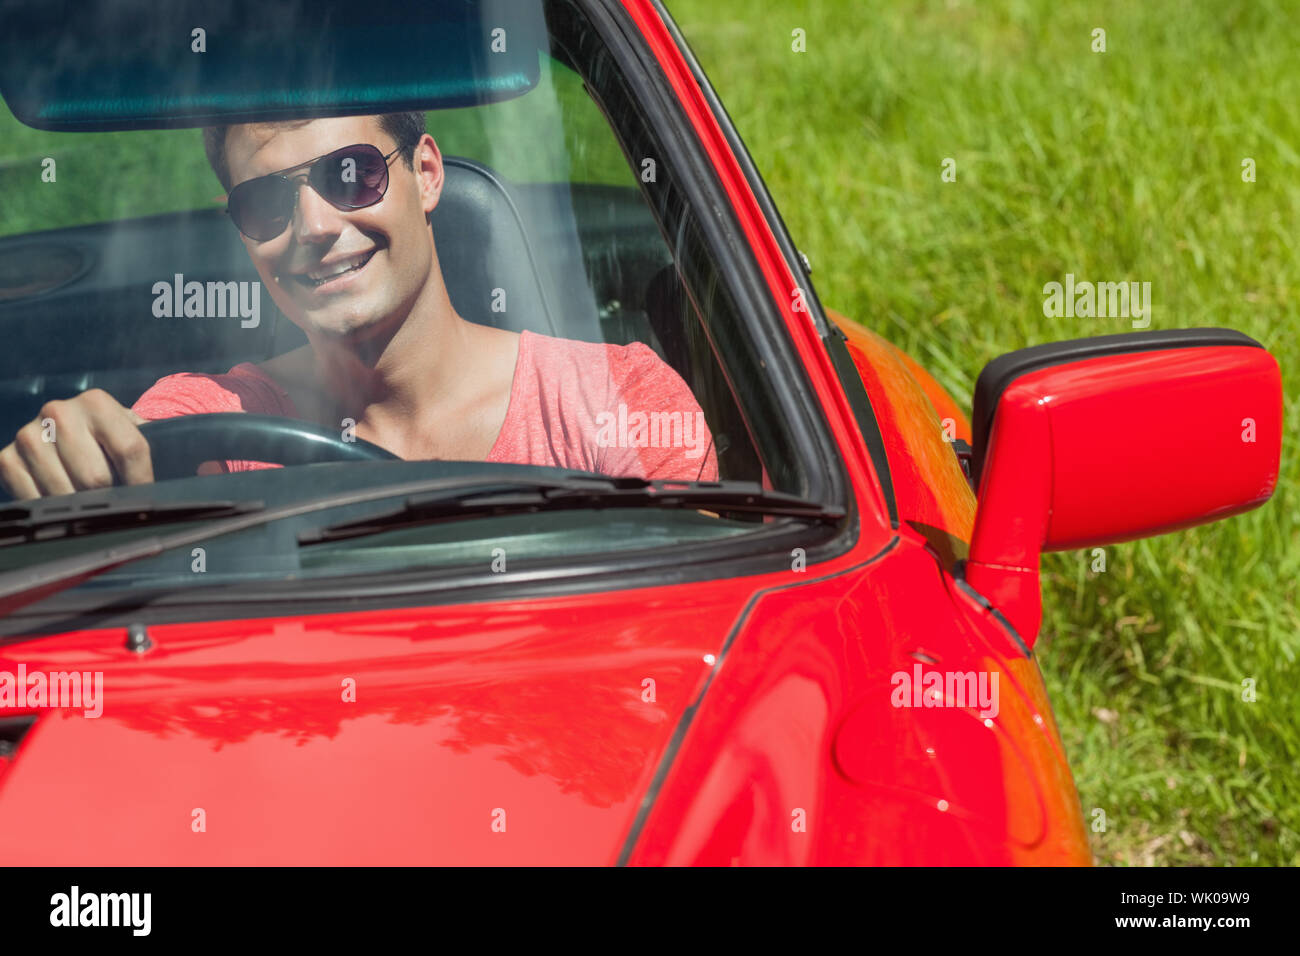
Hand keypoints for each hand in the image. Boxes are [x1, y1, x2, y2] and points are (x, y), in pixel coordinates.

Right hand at [0, 389, 153, 498]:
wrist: (70, 431)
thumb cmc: (111, 437)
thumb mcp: (138, 432)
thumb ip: (166, 446)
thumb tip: (203, 469)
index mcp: (96, 402)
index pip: (130, 450)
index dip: (142, 481)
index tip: (146, 495)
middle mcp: (57, 412)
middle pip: (95, 478)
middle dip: (110, 494)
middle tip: (114, 495)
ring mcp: (28, 435)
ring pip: (65, 493)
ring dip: (80, 504)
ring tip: (88, 495)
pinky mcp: (6, 457)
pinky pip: (34, 499)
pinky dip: (51, 507)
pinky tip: (62, 496)